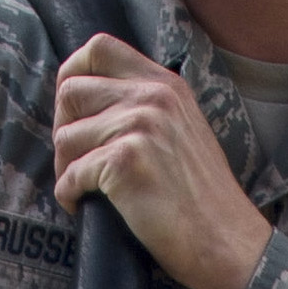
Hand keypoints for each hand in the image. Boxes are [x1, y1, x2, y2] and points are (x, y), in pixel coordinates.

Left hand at [52, 36, 272, 288]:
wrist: (225, 240)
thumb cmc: (200, 197)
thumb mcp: (183, 129)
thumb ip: (146, 106)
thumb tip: (90, 101)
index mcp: (165, 83)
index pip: (99, 48)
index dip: (72, 75)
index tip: (73, 111)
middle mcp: (153, 96)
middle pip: (70, 91)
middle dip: (62, 128)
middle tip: (75, 160)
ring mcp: (139, 126)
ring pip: (65, 137)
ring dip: (64, 167)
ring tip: (85, 188)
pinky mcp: (125, 163)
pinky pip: (70, 175)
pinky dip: (69, 195)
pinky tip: (84, 206)